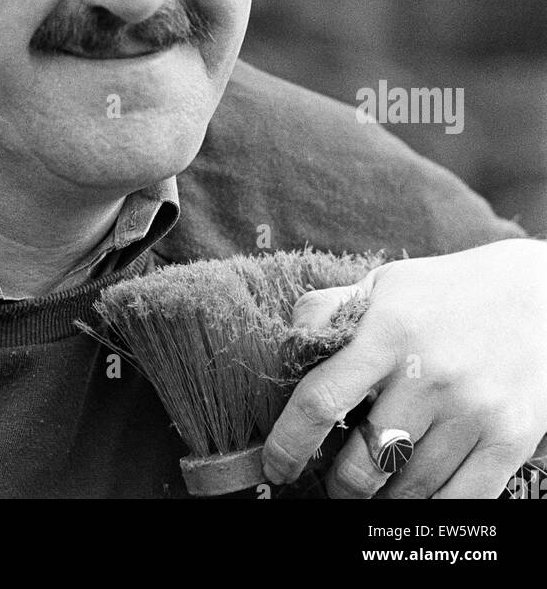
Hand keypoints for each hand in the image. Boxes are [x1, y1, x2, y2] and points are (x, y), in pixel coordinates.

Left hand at [260, 239, 546, 497]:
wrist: (539, 295)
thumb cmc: (448, 293)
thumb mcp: (387, 285)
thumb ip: (332, 311)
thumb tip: (289, 345)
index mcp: (390, 329)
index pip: (322, 399)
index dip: (289, 443)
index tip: (276, 465)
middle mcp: (430, 372)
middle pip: (362, 464)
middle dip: (339, 484)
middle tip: (337, 479)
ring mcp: (473, 410)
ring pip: (407, 492)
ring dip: (382, 499)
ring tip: (377, 482)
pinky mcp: (509, 440)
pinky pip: (457, 504)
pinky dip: (429, 511)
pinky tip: (415, 496)